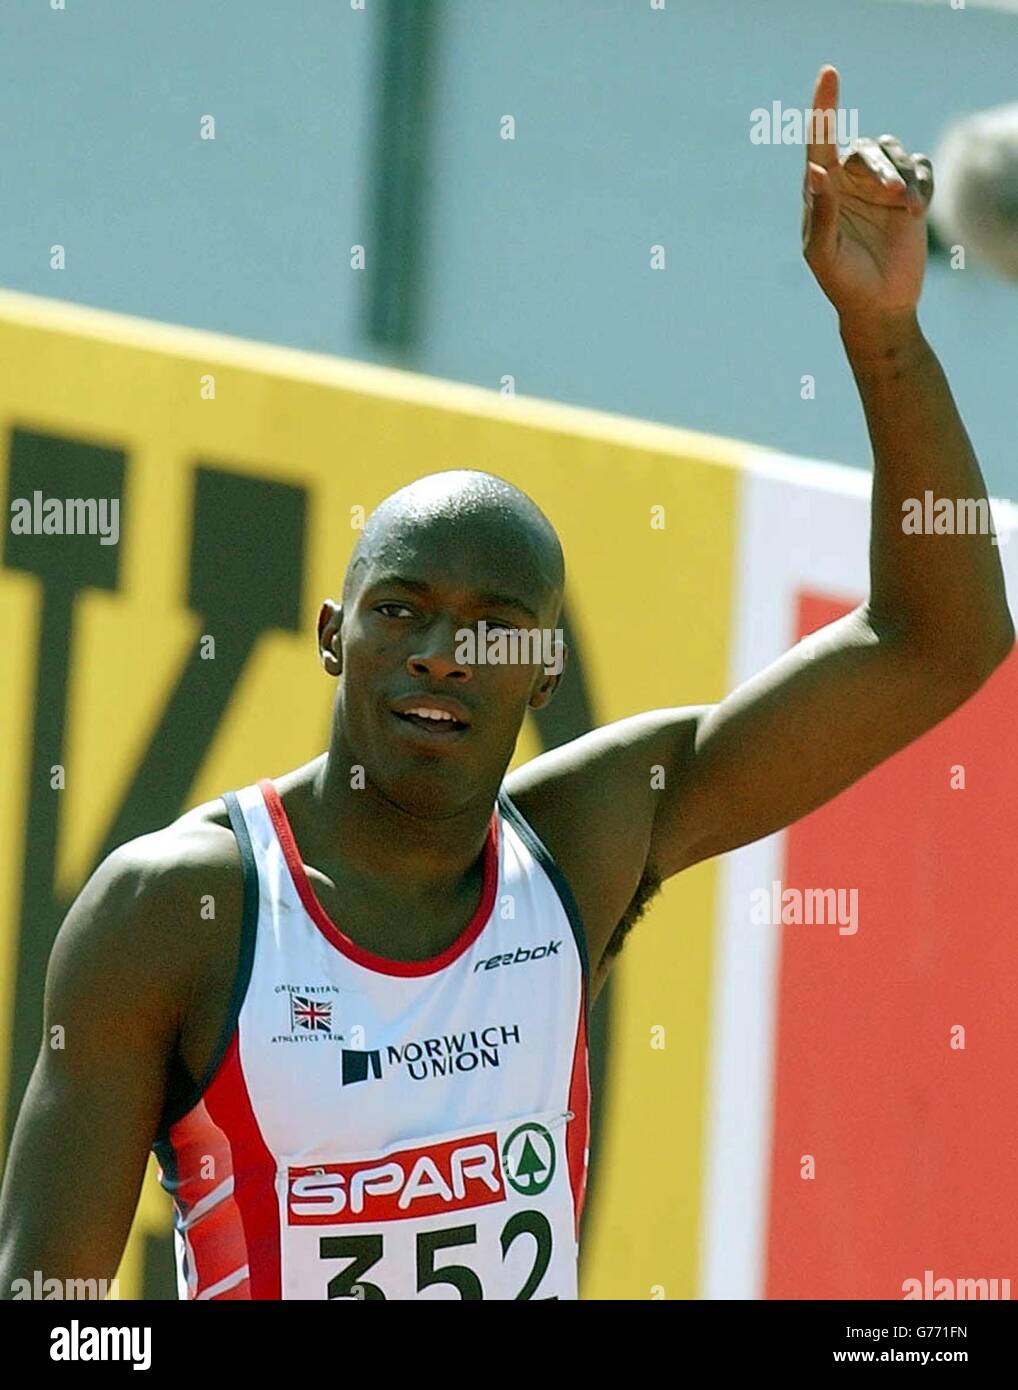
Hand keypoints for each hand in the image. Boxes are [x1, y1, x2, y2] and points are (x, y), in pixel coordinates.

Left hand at [802, 66, 932, 325]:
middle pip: (866, 149)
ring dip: (904, 178)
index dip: (824, 107)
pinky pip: (920, 167)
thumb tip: (815, 170)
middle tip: (896, 198)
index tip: (829, 74)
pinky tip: (917, 212)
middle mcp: (848, 180)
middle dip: (883, 169)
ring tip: (910, 211)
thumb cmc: (843, 282)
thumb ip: (820, 213)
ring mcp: (879, 185)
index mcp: (821, 190)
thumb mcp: (824, 252)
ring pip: (895, 152)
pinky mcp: (908, 192)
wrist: (879, 304)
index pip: (819, 141)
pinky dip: (923, 184)